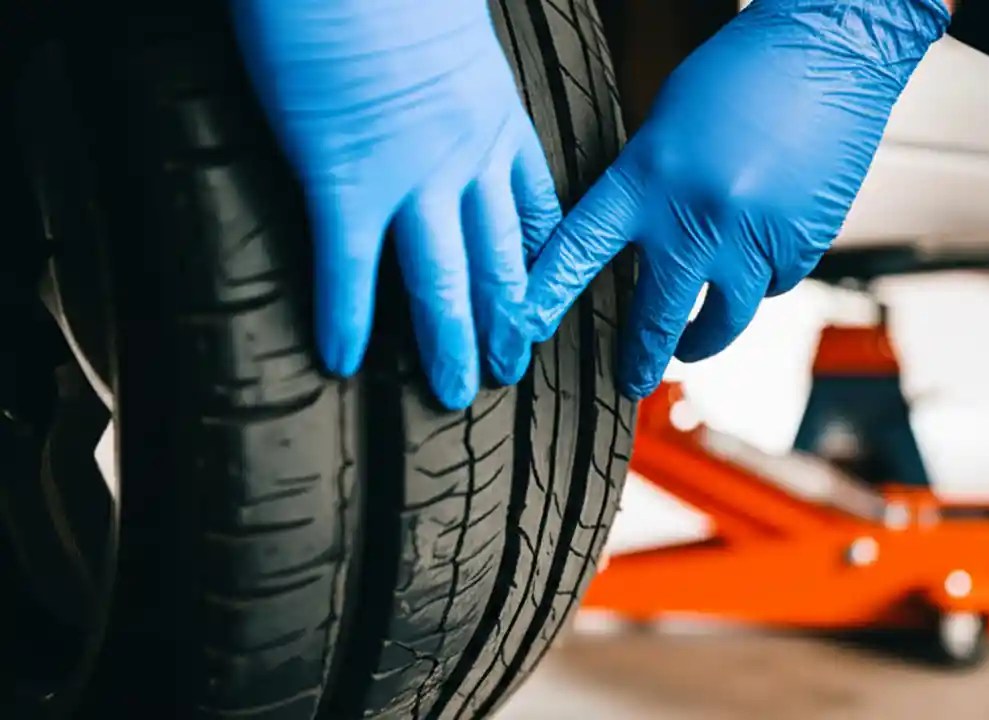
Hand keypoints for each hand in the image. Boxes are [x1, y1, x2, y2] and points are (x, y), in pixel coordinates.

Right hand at [232, 0, 559, 408]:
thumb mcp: (456, 39)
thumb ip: (461, 88)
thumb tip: (443, 103)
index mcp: (499, 123)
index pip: (536, 214)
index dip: (543, 268)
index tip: (547, 307)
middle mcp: (467, 160)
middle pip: (501, 262)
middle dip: (510, 324)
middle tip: (511, 372)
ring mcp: (410, 175)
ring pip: (443, 280)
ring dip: (448, 343)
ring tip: (454, 394)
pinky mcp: (343, 178)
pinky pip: (349, 267)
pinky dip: (346, 317)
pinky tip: (342, 360)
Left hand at [523, 0, 948, 397]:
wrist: (832, 52)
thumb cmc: (744, 71)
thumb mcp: (667, 124)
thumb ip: (647, 187)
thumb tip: (639, 242)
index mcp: (646, 179)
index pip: (577, 251)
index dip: (545, 296)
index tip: (522, 329)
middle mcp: (695, 219)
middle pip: (656, 317)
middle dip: (640, 360)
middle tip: (632, 381)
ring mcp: (752, 240)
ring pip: (723, 319)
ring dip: (701, 341)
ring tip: (690, 347)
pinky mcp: (801, 247)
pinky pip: (773, 285)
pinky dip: (762, 279)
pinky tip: (760, 249)